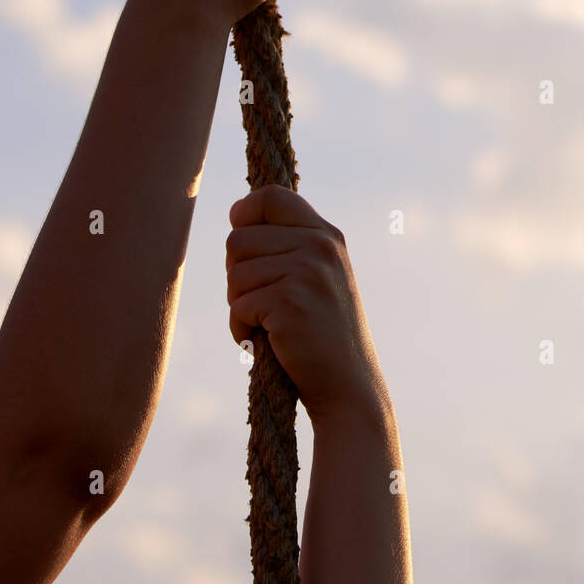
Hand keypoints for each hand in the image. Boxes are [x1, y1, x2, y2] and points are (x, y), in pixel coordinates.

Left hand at [226, 186, 389, 424]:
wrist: (349, 387)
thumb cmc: (322, 335)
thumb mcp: (318, 275)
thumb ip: (289, 243)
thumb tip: (237, 212)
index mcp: (326, 235)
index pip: (272, 196)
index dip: (245, 213)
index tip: (243, 239)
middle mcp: (319, 246)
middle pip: (238, 239)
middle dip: (237, 275)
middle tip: (262, 303)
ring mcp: (306, 272)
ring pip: (234, 274)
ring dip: (239, 305)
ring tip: (268, 324)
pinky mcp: (289, 302)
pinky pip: (237, 306)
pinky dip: (241, 330)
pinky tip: (267, 342)